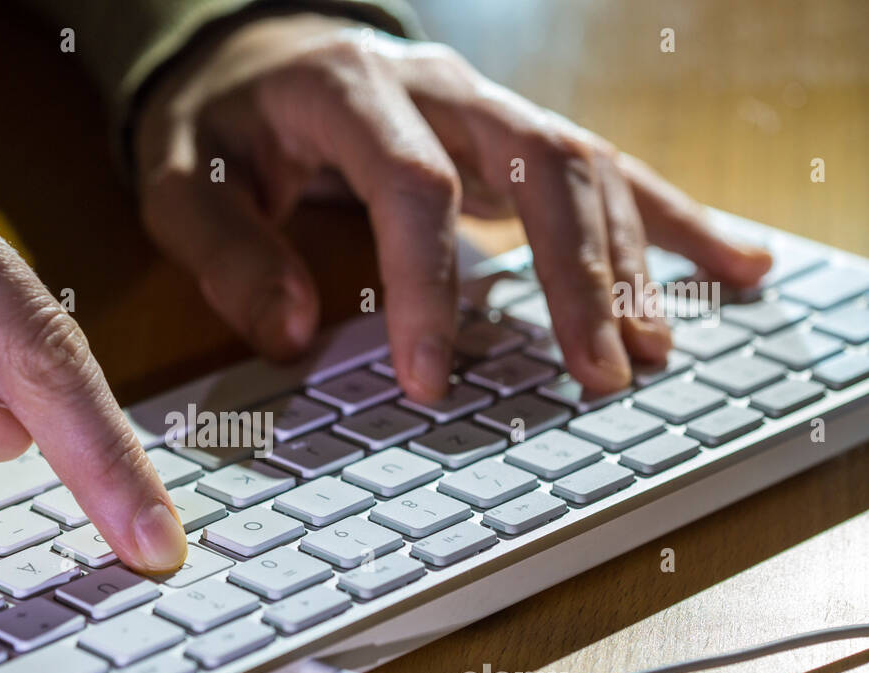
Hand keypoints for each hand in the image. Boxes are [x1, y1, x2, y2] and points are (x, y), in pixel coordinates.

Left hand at [134, 13, 772, 401]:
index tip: (432, 381)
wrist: (258, 53)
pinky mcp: (513, 133)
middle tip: (597, 376)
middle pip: (534, 165)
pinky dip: (670, 221)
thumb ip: (222, 251)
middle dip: (573, 275)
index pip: (408, 185)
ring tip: (652, 350)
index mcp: (345, 93)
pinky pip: (606, 169)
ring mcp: (486, 105)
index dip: (427, 285)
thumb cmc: (219, 124)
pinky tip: (730, 266)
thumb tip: (290, 332)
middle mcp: (436, 88)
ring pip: (585, 165)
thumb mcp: (180, 180)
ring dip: (629, 259)